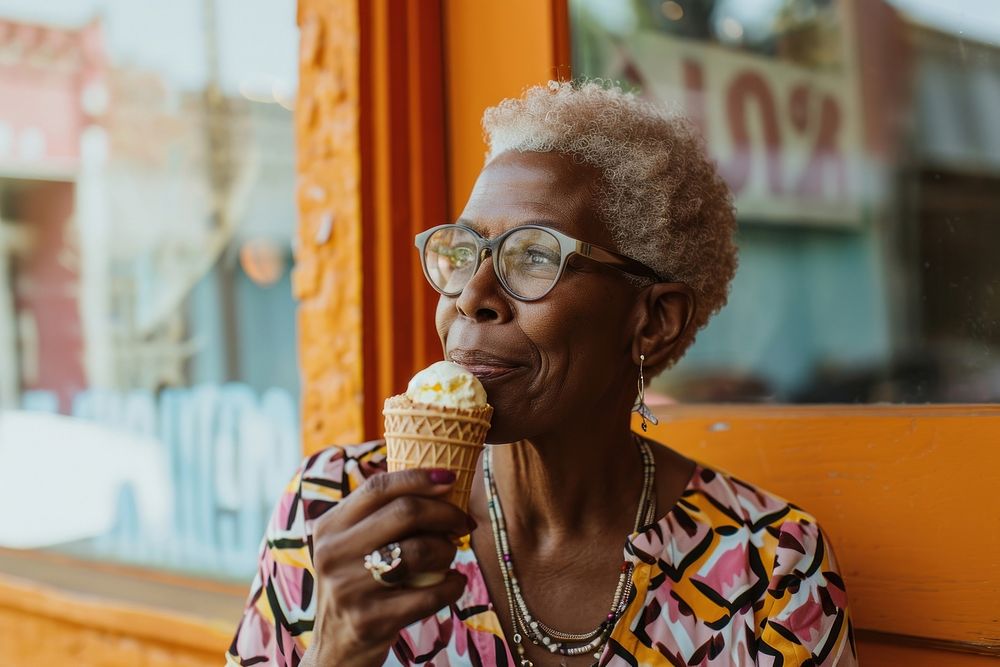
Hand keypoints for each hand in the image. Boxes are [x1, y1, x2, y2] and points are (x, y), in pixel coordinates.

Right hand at [307, 468, 473, 665]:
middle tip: (463, 522)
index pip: (379, 487)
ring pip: (420, 552)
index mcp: (329, 526)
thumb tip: (436, 480)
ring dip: (448, 550)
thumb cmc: (357, 586)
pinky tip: (454, 583)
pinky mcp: (369, 621)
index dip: (419, 478)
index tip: (451, 478)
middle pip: (405, 512)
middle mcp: (333, 553)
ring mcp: (349, 589)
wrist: (335, 650)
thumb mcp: (350, 547)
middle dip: (446, 513)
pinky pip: (430, 594)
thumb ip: (378, 516)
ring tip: (450, 555)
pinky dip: (453, 585)